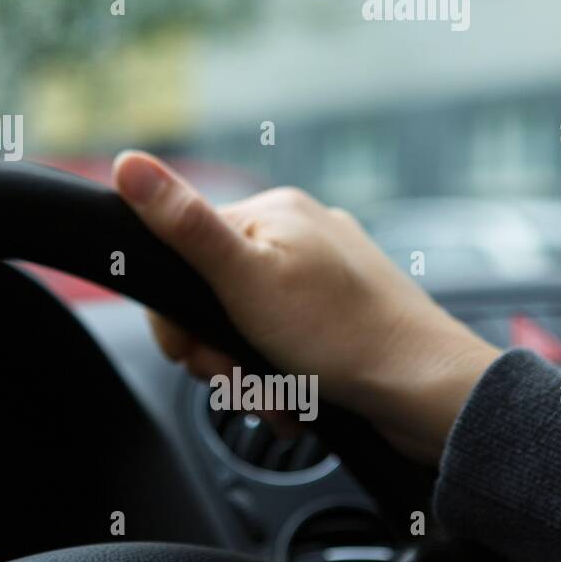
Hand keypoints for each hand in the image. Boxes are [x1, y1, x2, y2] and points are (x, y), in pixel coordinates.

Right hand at [112, 151, 497, 463]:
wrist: (431, 398)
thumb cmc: (346, 338)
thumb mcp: (245, 280)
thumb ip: (183, 224)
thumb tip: (129, 163)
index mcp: (273, 212)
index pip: (182, 251)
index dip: (177, 312)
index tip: (189, 350)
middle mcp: (300, 233)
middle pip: (213, 293)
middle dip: (217, 350)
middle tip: (239, 380)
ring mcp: (324, 274)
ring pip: (246, 324)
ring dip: (249, 371)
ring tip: (277, 395)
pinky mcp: (341, 314)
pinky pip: (284, 342)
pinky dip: (281, 376)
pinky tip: (297, 396)